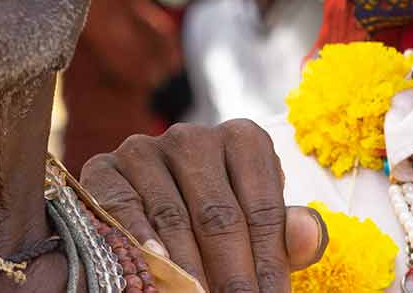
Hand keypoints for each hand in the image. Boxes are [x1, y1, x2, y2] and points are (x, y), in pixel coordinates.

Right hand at [81, 119, 327, 291]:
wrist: (149, 200)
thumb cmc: (216, 218)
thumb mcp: (255, 224)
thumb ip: (285, 232)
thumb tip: (308, 235)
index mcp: (243, 141)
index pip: (261, 210)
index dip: (269, 265)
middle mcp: (193, 138)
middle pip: (218, 215)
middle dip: (231, 274)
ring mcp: (145, 149)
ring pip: (172, 216)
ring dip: (187, 269)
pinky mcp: (104, 167)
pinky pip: (123, 207)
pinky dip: (139, 241)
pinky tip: (155, 267)